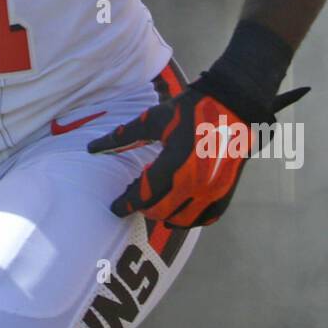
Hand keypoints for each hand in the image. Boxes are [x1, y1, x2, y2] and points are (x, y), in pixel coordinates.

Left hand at [88, 71, 307, 227]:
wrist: (234, 107)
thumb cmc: (191, 110)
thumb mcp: (154, 120)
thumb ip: (123, 137)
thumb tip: (92, 148)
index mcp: (175, 163)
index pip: (143, 194)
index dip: (126, 202)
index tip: (114, 207)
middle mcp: (195, 183)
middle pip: (160, 211)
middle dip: (143, 208)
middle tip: (133, 200)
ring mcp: (213, 191)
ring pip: (182, 220)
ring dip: (164, 216)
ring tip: (154, 204)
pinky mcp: (226, 193)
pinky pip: (204, 219)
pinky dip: (189, 219)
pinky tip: (178, 210)